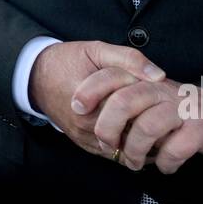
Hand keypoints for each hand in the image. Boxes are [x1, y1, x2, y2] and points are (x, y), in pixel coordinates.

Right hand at [27, 40, 164, 159]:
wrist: (36, 77)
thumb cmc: (67, 61)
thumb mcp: (97, 49)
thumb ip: (129, 59)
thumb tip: (158, 76)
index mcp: (91, 99)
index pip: (134, 109)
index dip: (153, 102)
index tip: (164, 95)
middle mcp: (87, 125)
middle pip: (133, 131)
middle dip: (151, 122)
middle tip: (166, 111)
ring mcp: (85, 139)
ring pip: (126, 146)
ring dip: (142, 136)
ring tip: (155, 121)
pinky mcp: (85, 146)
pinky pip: (115, 153)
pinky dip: (130, 144)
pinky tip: (139, 129)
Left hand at [72, 74, 202, 173]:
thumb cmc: (176, 115)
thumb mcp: (146, 103)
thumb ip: (121, 102)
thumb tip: (88, 113)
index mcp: (147, 81)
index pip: (113, 75)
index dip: (91, 90)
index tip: (77, 108)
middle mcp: (163, 90)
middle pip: (125, 100)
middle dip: (108, 128)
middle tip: (107, 145)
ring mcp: (183, 108)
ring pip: (148, 125)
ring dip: (135, 151)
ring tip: (134, 162)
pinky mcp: (201, 129)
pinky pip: (176, 148)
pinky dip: (166, 163)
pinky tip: (166, 166)